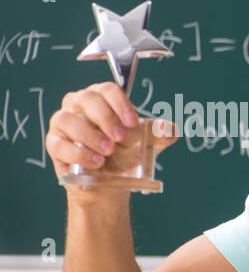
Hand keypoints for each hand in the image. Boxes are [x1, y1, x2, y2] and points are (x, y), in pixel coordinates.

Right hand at [47, 82, 177, 203]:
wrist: (110, 182)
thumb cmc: (126, 155)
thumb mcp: (147, 144)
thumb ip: (161, 135)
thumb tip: (170, 129)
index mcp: (103, 98)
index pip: (108, 90)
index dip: (121, 104)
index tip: (133, 123)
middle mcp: (79, 105)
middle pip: (87, 99)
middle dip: (105, 118)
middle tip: (120, 138)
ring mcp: (63, 123)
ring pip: (68, 119)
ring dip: (89, 136)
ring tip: (108, 152)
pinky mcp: (54, 144)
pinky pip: (59, 144)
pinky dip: (78, 154)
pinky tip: (95, 162)